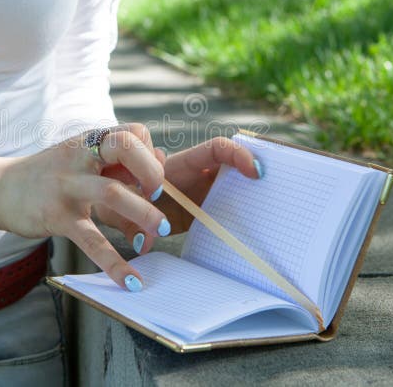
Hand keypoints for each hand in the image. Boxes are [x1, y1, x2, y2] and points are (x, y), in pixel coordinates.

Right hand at [0, 123, 166, 290]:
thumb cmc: (48, 176)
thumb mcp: (81, 161)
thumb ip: (118, 165)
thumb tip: (160, 170)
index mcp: (90, 142)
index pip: (133, 132)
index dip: (150, 152)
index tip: (151, 176)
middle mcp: (79, 158)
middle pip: (126, 147)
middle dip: (152, 171)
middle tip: (160, 194)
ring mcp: (67, 186)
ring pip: (112, 193)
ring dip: (144, 212)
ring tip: (162, 230)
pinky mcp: (57, 217)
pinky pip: (91, 241)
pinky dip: (115, 264)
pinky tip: (132, 282)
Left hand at [107, 136, 261, 254]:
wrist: (117, 205)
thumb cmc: (119, 198)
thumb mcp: (124, 207)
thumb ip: (134, 220)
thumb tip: (145, 242)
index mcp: (182, 165)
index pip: (217, 149)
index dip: (239, 155)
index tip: (256, 171)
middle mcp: (198, 176)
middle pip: (236, 168)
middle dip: (257, 174)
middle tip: (275, 191)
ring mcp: (203, 192)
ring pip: (236, 190)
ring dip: (253, 201)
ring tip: (272, 218)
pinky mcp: (204, 212)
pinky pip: (229, 213)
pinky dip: (242, 222)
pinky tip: (256, 236)